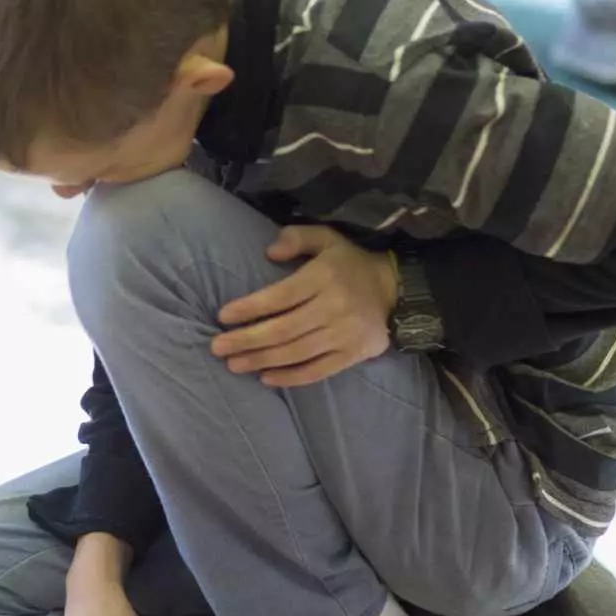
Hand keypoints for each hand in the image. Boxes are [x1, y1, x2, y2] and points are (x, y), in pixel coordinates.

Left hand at [213, 225, 397, 387]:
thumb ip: (297, 237)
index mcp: (324, 277)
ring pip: (296, 352)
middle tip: (217, 347)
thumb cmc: (349, 264)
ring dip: (261, 360)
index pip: (280, 296)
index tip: (223, 316)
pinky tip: (266, 378)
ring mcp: (345, 334)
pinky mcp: (354, 354)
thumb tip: (269, 251)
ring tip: (233, 364)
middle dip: (246, 340)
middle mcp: (334, 307)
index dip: (250, 308)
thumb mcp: (327, 239)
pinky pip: (318, 370)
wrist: (398, 290)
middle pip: (283, 329)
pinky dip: (291, 377)